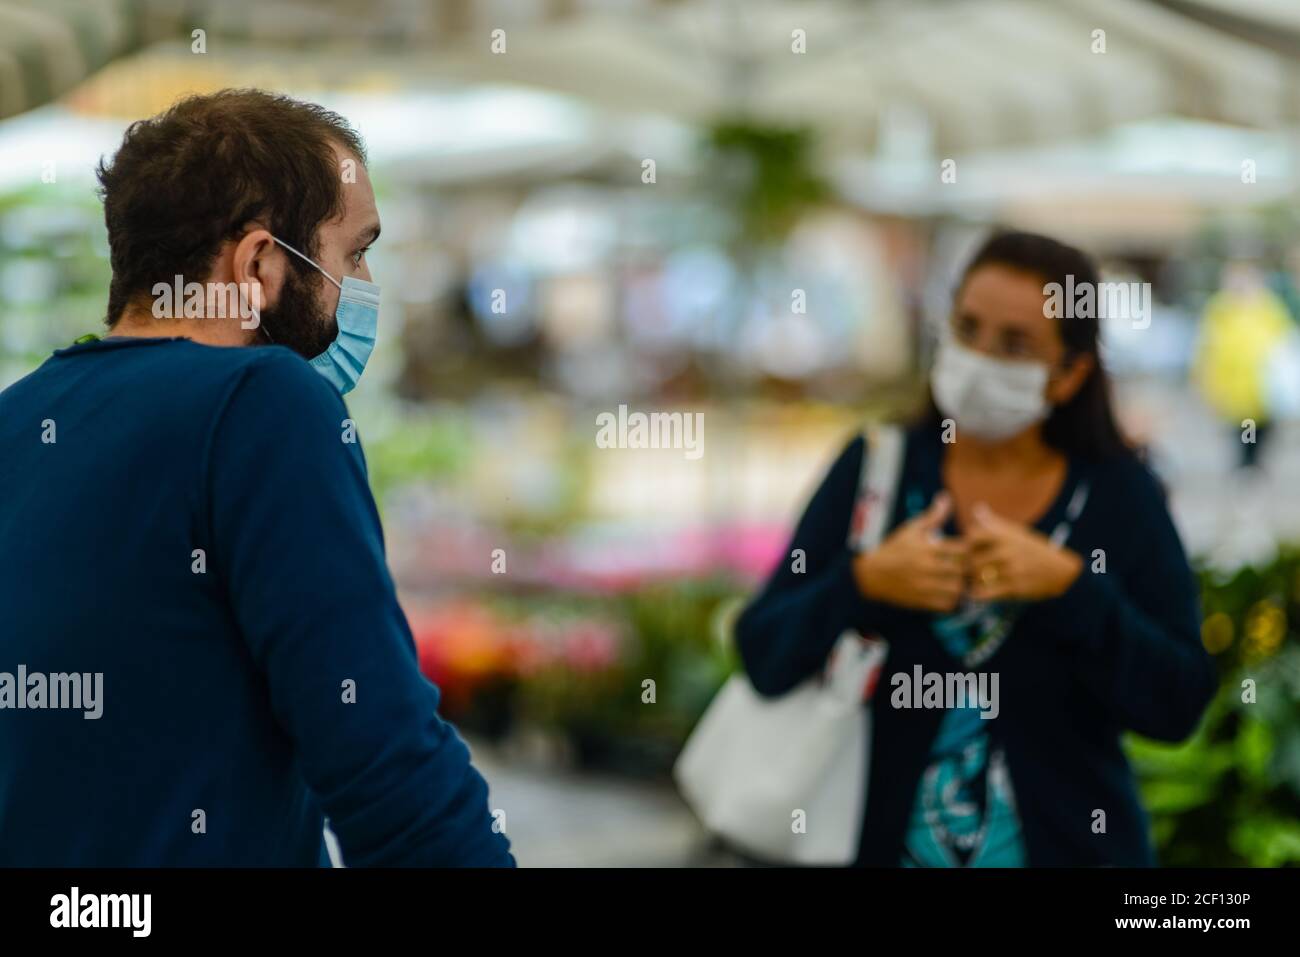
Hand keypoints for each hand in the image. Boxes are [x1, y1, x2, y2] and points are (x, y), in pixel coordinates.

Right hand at [853, 493, 966, 612]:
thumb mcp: (911, 529)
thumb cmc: (894, 548)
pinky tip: (948, 592)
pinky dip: (952, 600)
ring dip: (961, 584)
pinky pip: (947, 604)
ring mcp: (925, 586)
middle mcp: (928, 567)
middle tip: (968, 565)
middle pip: (963, 569)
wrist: (871, 574)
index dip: (969, 548)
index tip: (967, 548)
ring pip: (957, 588)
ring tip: (959, 579)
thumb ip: (933, 516)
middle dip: (967, 567)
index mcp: (928, 548)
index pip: (962, 548)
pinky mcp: (922, 601)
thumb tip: (945, 497)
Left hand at [964, 502, 1082, 602]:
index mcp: (1005, 535)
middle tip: (967, 570)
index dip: (967, 544)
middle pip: (971, 559)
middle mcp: (1007, 551)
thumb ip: (994, 522)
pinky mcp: (1015, 588)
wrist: (1061, 570)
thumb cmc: (1034, 548)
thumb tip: (977, 508)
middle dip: (967, 565)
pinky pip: (987, 593)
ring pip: (977, 576)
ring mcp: (1011, 570)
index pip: (972, 536)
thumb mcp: (1017, 531)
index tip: (970, 550)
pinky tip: (977, 593)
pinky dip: (979, 594)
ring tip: (973, 580)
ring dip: (973, 580)